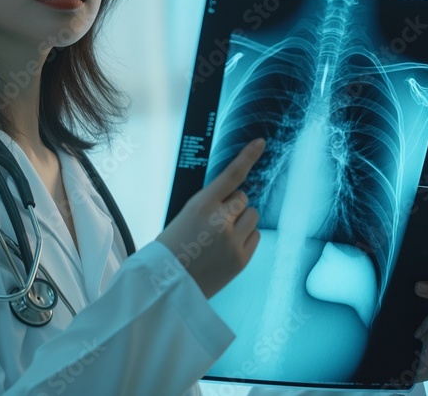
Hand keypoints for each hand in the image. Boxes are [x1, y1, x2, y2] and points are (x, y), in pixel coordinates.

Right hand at [156, 138, 265, 297]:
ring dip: (241, 221)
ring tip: (221, 236)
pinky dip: (245, 238)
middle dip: (234, 205)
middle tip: (216, 221)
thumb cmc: (172, 248)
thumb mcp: (184, 216)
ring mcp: (234, 240)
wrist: (166, 284)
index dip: (248, 156)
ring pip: (252, 216)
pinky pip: (255, 236)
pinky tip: (227, 247)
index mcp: (201, 205)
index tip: (261, 142)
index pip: (231, 175)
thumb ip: (209, 205)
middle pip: (243, 198)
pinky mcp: (242, 259)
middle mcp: (221, 220)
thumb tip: (234, 199)